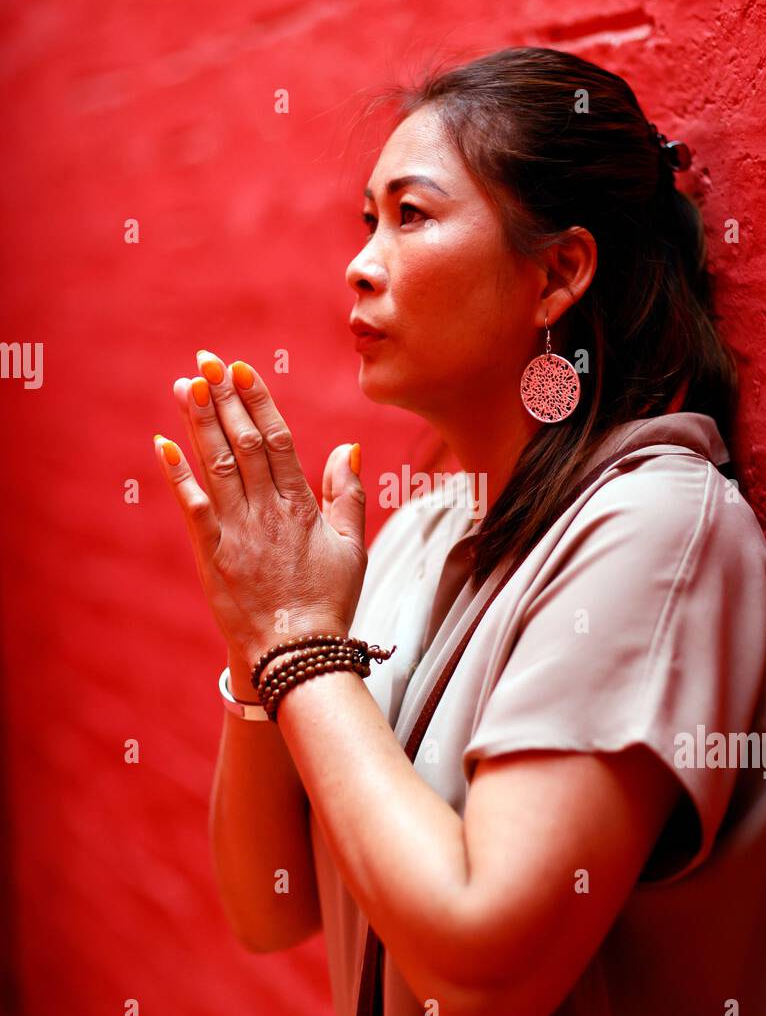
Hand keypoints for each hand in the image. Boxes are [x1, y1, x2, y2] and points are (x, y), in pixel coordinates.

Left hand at [153, 350, 366, 668]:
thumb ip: (346, 496)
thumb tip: (346, 448)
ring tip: (187, 386)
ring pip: (217, 466)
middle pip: (242, 443)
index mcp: (302, 507)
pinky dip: (178, 476)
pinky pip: (193, 509)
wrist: (297, 654)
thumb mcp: (352, 547)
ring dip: (200, 424)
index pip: (277, 441)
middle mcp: (267, 512)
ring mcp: (237, 533)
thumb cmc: (328, 602)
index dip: (258, 402)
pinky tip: (163, 444)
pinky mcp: (212, 556)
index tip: (242, 370)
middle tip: (207, 361)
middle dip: (224, 399)